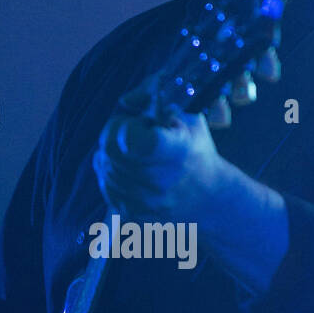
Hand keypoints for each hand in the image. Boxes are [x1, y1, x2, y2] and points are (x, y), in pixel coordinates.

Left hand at [93, 76, 222, 220]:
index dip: (126, 126)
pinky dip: (113, 172)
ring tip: (137, 154)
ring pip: (104, 166)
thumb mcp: (189, 118)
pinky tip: (131, 169)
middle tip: (135, 134)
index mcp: (175, 153)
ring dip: (113, 154)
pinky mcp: (131, 213)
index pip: (130, 140)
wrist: (209, 198)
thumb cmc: (197, 152)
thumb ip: (157, 99)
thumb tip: (128, 100)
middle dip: (115, 134)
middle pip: (108, 149)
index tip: (139, 124)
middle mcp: (158, 181)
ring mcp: (143, 201)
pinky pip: (105, 184)